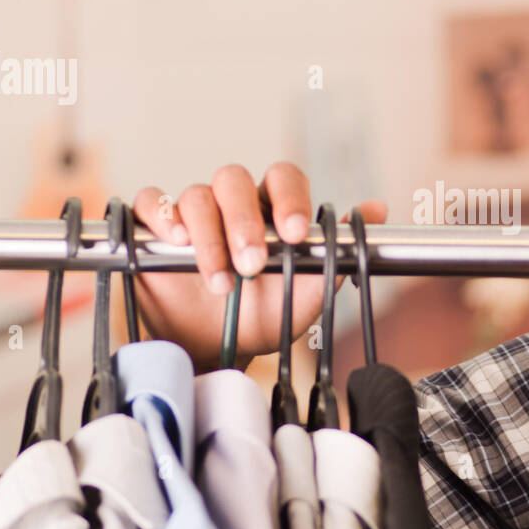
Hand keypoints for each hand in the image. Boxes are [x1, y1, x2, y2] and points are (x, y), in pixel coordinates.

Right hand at [131, 163, 387, 372]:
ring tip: (222, 283)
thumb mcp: (307, 289)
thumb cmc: (265, 314)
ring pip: (196, 196)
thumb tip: (377, 209)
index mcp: (270, 209)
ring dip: (209, 238)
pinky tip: (177, 241)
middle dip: (245, 222)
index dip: (290, 197)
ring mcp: (192, 215)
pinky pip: (152, 203)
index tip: (297, 234)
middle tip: (254, 264)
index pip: (282, 178)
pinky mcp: (155, 232)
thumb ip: (337, 250)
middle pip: (232, 180)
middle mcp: (231, 205)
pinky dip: (162, 216)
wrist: (220, 351)